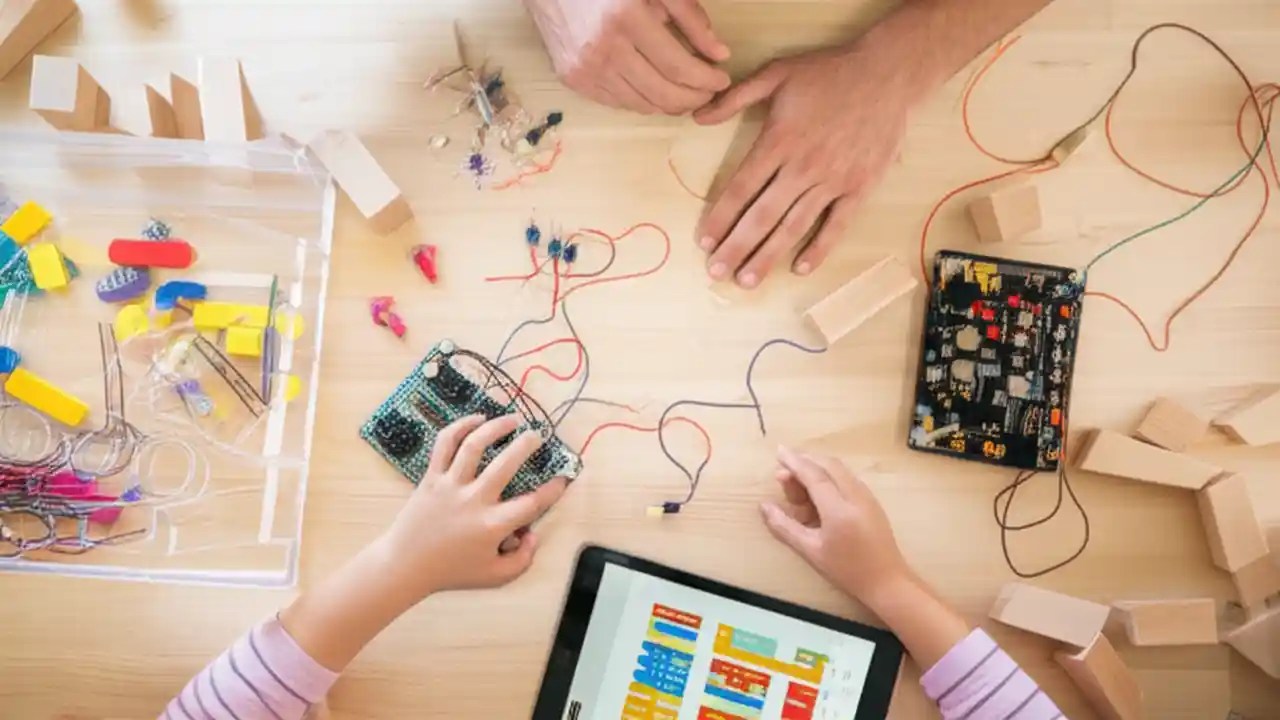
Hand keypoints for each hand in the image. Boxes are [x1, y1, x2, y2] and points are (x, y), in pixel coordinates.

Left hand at [379, 414, 567, 598]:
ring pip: (475, 445)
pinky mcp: (431, 477)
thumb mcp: (495, 576)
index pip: (532, 503)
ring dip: (496, 427)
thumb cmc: (452, 571)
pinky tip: (477, 419)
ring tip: (512, 420)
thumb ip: (523, 559)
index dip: (554, 490)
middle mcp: (474, 500)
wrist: (405, 565)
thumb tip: (533, 534)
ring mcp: (451, 485)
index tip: (563, 479)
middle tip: (537, 436)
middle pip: (506, 463)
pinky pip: (445, 444)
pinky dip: (460, 426)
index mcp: (492, 525)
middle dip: (527, 445)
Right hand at [524, 0, 730, 114]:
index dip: (706, 80)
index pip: (678, 67)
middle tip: (708, 92)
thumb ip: (690, 18)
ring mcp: (586, 70)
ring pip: (642, 105)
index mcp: (627, 19)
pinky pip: (619, 103)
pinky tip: (654, 89)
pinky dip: (643, 101)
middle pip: (663, 94)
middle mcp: (605, 50)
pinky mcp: (573, 80)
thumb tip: (719, 53)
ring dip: (670, 104)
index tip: (721, 80)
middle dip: (693, 98)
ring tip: (686, 93)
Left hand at [694, 35, 917, 286]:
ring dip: (768, 256)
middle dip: (737, 247)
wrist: (888, 74)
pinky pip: (836, 225)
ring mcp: (833, 181)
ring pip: (794, 227)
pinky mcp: (860, 188)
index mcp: (779, 141)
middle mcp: (802, 167)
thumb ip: (735, 97)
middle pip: (762, 216)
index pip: (741, 188)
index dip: (720, 217)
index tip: (705, 240)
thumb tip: (697, 116)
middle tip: (717, 272)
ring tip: (747, 281)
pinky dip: (819, 249)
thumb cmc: (829, 73)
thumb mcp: (776, 73)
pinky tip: (800, 269)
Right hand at [760, 447, 908, 605]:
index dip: (795, 462)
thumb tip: (764, 506)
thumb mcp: (811, 551)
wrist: (887, 581)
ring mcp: (867, 496)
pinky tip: (819, 490)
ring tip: (798, 483)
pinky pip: (847, 477)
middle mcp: (855, 496)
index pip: (814, 475)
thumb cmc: (846, 570)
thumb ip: (785, 527)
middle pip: (828, 465)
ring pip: (839, 469)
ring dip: (817, 467)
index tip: (779, 451)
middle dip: (805, 461)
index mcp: (838, 509)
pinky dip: (830, 475)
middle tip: (784, 471)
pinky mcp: (872, 500)